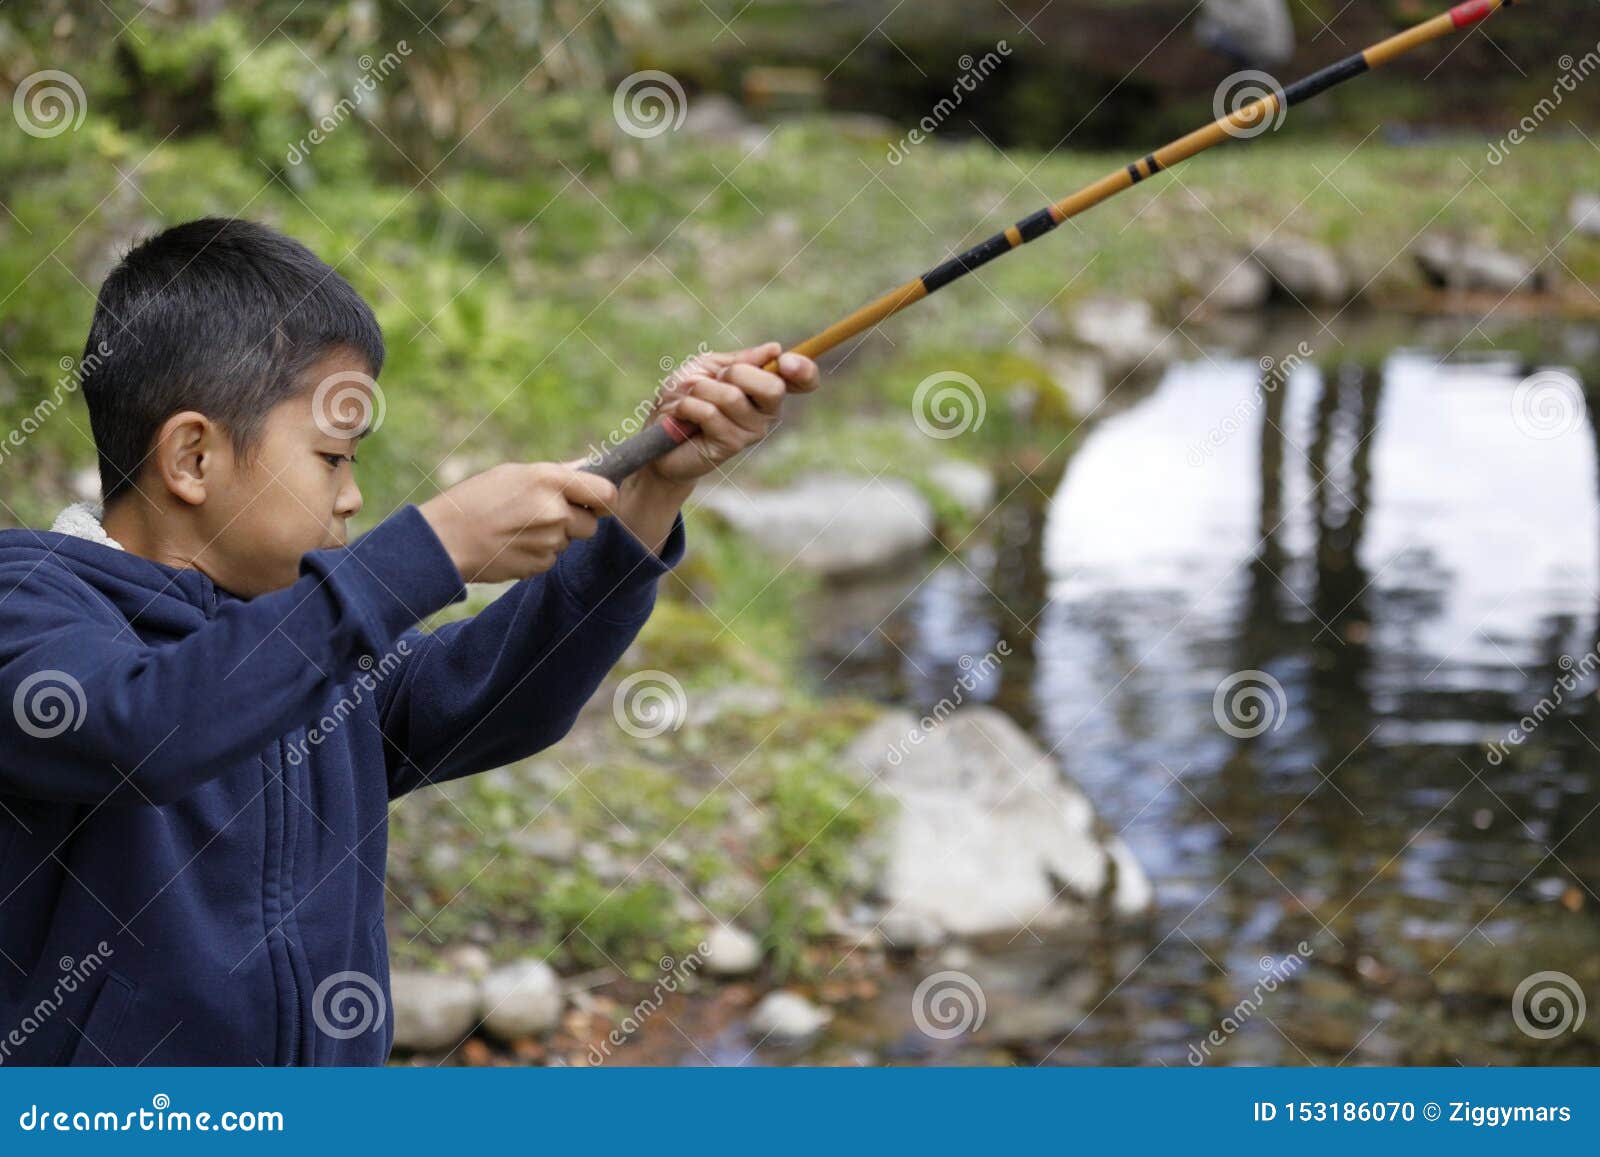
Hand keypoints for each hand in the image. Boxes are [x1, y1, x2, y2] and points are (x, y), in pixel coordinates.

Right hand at [419, 460, 617, 582]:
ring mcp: (549, 540)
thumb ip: (557, 474)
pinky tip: (514, 544)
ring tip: (520, 527)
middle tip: (545, 515)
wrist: (445, 540)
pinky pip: (552, 558)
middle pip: (592, 523)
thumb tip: (588, 468)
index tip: (597, 501)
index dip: (605, 499)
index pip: (606, 493)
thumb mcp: (513, 473)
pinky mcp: (540, 564)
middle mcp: (555, 511)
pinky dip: (539, 553)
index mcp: (550, 480)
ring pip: (570, 541)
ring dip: (555, 537)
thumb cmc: (475, 499)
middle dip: (576, 521)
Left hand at [642, 341, 819, 485]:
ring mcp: (750, 431)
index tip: (786, 360)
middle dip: (736, 373)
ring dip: (700, 390)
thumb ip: (739, 360)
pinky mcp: (730, 446)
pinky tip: (682, 417)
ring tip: (690, 400)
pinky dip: (687, 407)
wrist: (657, 435)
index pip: (804, 380)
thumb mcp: (708, 368)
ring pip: (732, 396)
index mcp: (764, 388)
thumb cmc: (684, 398)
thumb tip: (775, 349)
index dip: (803, 370)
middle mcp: (765, 412)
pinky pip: (709, 413)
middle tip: (715, 379)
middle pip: (773, 387)